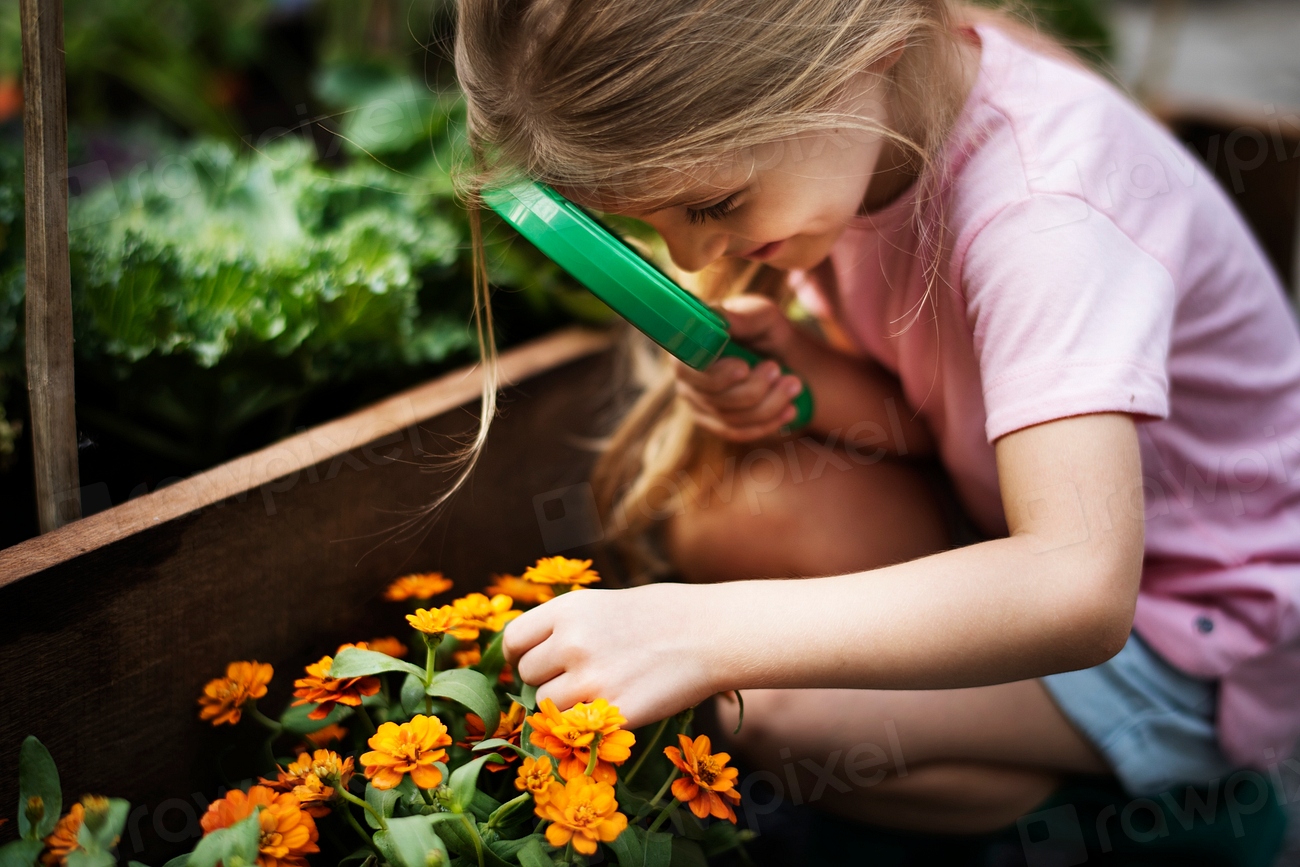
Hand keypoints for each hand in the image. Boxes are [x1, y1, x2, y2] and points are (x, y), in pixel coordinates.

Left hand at [502, 583, 721, 727]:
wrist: (709, 632)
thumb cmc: (656, 616)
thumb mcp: (600, 605)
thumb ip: (561, 628)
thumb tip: (523, 660)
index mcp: (566, 609)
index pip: (513, 640)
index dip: (519, 656)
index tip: (533, 664)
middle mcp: (572, 642)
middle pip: (528, 676)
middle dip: (546, 680)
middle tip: (580, 676)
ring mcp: (592, 679)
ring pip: (549, 706)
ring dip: (566, 705)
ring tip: (601, 689)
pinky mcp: (613, 713)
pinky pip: (578, 728)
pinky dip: (590, 723)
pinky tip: (616, 704)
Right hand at [675, 294, 807, 441]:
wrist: (784, 359)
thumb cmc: (766, 332)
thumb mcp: (763, 316)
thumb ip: (743, 317)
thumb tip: (721, 320)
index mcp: (689, 346)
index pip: (688, 368)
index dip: (715, 373)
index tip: (745, 368)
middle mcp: (687, 378)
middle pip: (712, 397)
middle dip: (751, 388)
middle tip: (778, 369)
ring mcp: (700, 404)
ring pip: (730, 417)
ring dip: (769, 404)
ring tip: (794, 383)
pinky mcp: (717, 425)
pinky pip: (739, 433)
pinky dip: (769, 423)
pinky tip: (790, 409)